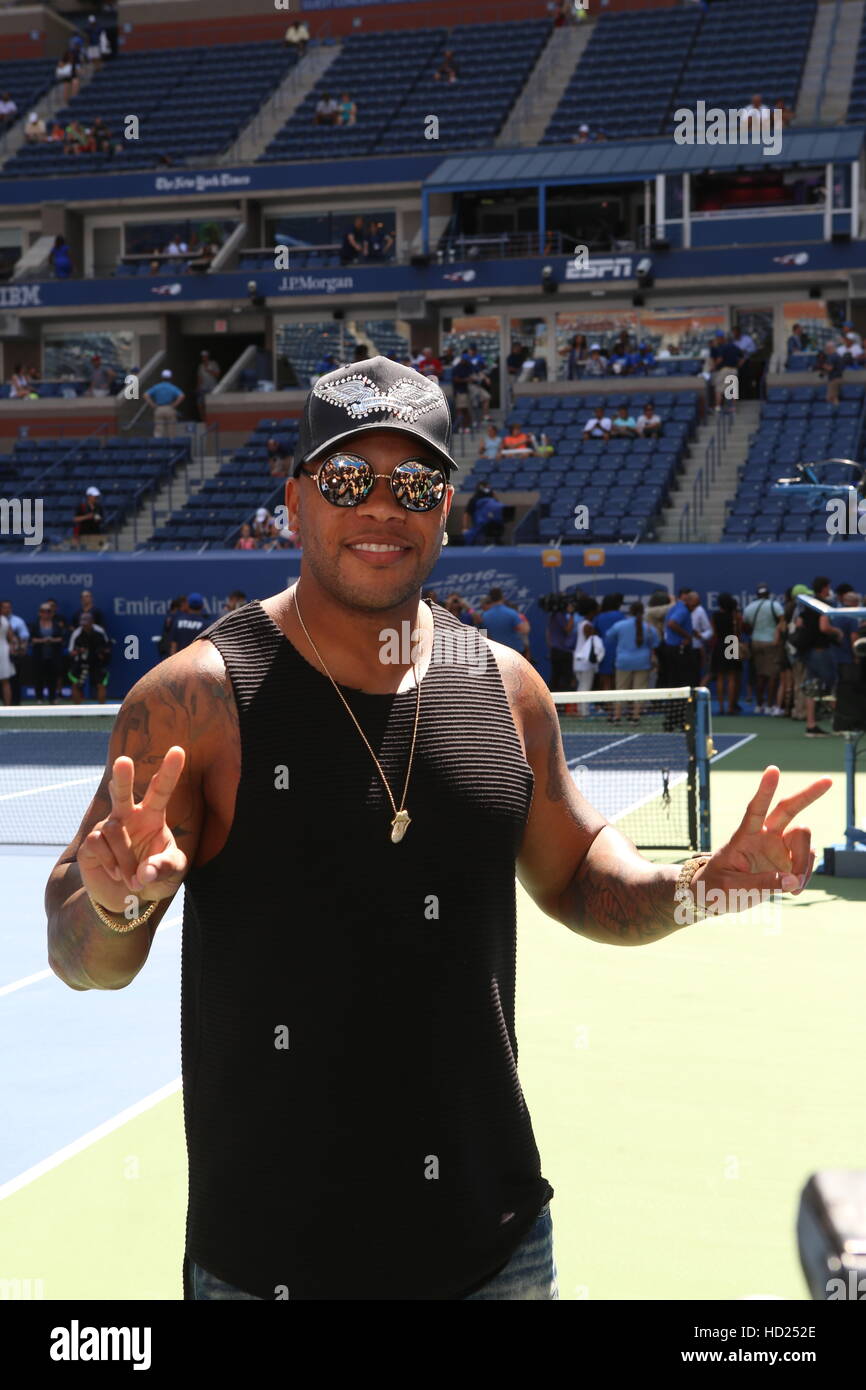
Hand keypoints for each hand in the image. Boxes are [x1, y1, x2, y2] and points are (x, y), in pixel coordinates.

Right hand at [78, 747, 187, 913]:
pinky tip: (116, 873)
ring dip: (127, 860)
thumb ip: (165, 868)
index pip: (161, 789)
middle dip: (123, 777)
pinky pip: (99, 845)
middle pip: (123, 792)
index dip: (169, 771)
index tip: (178, 750)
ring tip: (134, 880)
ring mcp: (107, 826)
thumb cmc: (154, 876)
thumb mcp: (171, 874)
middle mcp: (129, 815)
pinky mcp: (90, 842)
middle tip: (123, 761)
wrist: (127, 898)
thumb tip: (146, 871)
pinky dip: (111, 863)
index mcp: (153, 815)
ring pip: (115, 832)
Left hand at [692, 766, 831, 908]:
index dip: (764, 791)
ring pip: (804, 840)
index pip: (755, 810)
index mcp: (744, 837)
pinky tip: (794, 889)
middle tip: (828, 781)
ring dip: (804, 863)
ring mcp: (779, 847)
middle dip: (808, 795)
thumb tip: (793, 881)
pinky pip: (808, 861)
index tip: (773, 770)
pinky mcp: (789, 860)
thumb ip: (762, 884)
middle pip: (788, 809)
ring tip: (793, 887)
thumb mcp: (732, 888)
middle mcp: (764, 836)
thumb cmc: (717, 886)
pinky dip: (806, 876)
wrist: (717, 896)